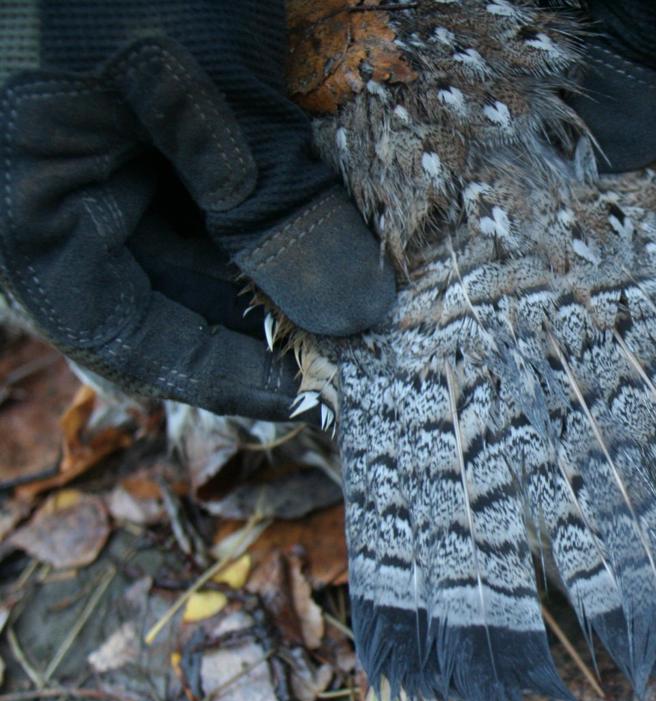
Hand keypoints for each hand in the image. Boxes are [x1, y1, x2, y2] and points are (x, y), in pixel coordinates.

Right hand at [0, 2, 395, 420]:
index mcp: (28, 203)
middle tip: (354, 332)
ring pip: (202, 247)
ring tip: (358, 277)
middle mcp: (64, 191)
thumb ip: (267, 205)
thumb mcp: (200, 82)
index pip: (119, 331)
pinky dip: (275, 207)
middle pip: (168, 296)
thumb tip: (350, 314)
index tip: (304, 399)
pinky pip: (218, 190)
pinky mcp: (160, 124)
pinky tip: (332, 215)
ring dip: (278, 263)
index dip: (212, 374)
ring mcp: (112, 156)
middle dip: (261, 316)